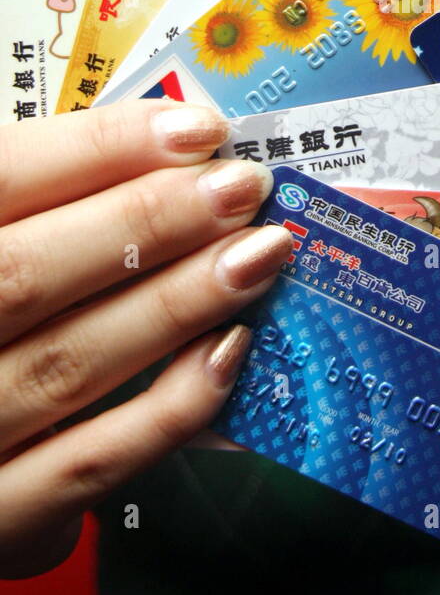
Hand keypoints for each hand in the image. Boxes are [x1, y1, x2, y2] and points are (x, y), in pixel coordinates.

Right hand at [0, 99, 293, 577]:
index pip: (0, 180)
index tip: (196, 130)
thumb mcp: (4, 239)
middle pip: (27, 274)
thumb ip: (55, 202)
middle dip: (147, 222)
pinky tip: (231, 352)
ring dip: (177, 302)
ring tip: (259, 253)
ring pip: (68, 362)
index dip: (97, 149)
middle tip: (242, 188)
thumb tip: (177, 148)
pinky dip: (169, 407)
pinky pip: (91, 464)